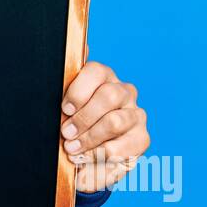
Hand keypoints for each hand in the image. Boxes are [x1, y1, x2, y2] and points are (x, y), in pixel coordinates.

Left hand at [61, 52, 148, 192]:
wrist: (86, 153)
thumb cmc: (73, 122)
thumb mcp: (65, 105)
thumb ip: (68, 79)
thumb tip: (82, 46)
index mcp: (103, 77)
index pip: (95, 71)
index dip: (78, 91)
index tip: (64, 110)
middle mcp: (124, 91)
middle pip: (108, 96)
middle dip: (83, 118)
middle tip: (66, 134)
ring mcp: (135, 114)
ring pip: (114, 122)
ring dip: (90, 139)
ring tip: (72, 150)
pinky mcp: (141, 138)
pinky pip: (123, 147)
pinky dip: (99, 156)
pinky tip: (86, 160)